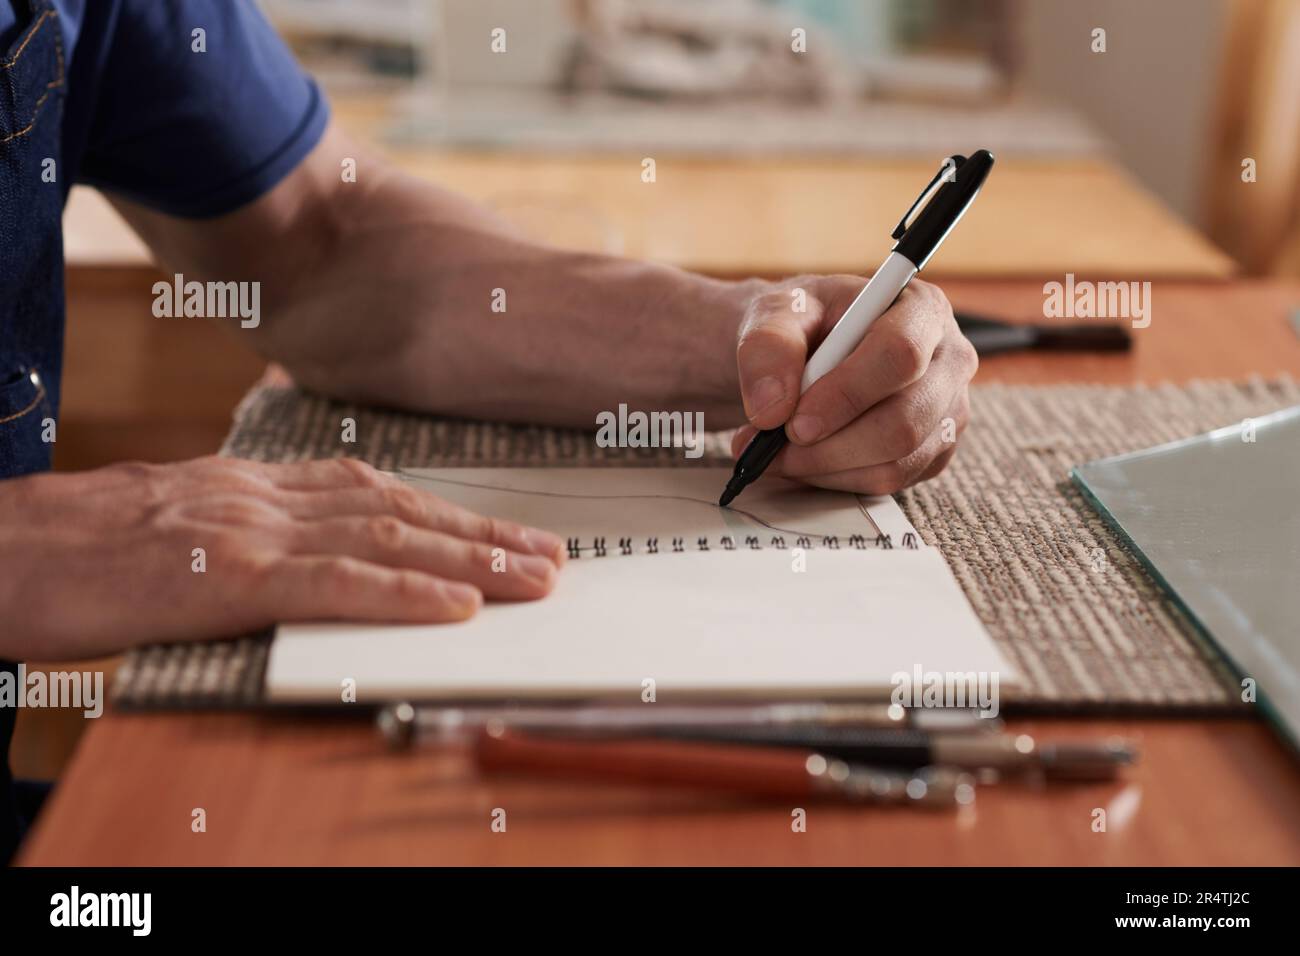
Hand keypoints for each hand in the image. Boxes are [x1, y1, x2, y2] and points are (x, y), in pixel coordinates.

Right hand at [0, 457, 564, 660]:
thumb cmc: (78, 547)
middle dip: (484, 535)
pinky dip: (402, 590)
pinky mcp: (226, 575)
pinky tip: (455, 604)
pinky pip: (332, 581)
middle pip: (401, 509)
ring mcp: (249, 529)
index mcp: (256, 484)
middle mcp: (266, 494)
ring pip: (385, 537)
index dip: (449, 513)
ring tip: (535, 579)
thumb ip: (250, 528)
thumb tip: (316, 551)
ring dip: (470, 559)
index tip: (505, 532)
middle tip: (552, 556)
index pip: (376, 491)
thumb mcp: (180, 522)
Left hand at [731, 275, 976, 494]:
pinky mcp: (933, 451)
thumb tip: (773, 410)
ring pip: (896, 461)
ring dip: (826, 466)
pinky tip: (806, 459)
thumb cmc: (800, 323)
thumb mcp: (773, 313)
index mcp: (920, 308)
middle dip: (830, 445)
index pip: (900, 354)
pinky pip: (890, 482)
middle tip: (775, 444)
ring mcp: (947, 410)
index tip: (794, 421)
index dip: (846, 394)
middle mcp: (949, 360)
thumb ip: (768, 347)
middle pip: (903, 422)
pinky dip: (837, 479)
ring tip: (778, 451)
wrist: (802, 351)